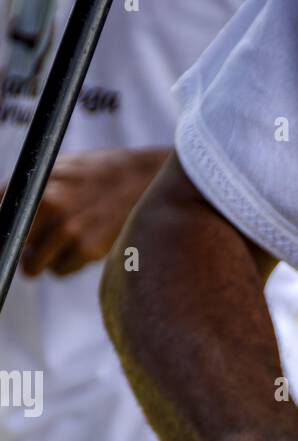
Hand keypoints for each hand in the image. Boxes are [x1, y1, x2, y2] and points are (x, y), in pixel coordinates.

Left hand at [13, 148, 168, 277]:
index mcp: (35, 183)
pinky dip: (66, 265)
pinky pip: (60, 270)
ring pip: (34, 264)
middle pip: (14, 245)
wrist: (141, 178)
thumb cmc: (96, 174)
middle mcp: (49, 204)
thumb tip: (5, 216)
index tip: (10, 238)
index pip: (2, 216)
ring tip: (62, 243)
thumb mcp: (58, 169)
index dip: (5, 232)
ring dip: (43, 261)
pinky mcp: (88, 248)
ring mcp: (69, 228)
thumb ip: (28, 190)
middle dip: (22, 250)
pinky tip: (82, 246)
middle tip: (33, 247)